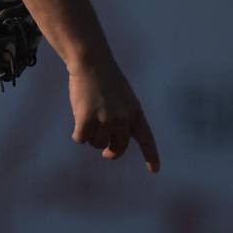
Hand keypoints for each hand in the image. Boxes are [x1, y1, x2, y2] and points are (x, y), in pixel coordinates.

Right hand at [67, 57, 159, 172]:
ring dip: (91, 134)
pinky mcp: (87, 119)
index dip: (151, 156)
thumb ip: (122, 120)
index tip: (155, 170)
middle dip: (110, 151)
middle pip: (117, 148)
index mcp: (136, 113)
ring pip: (96, 143)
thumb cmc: (105, 79)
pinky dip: (78, 134)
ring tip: (88, 115)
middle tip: (106, 153)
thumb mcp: (122, 99)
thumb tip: (108, 146)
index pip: (146, 139)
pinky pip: (81, 138)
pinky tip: (77, 119)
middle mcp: (123, 119)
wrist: (91, 61)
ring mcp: (105, 120)